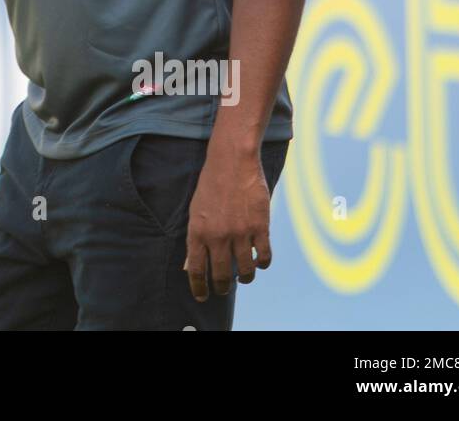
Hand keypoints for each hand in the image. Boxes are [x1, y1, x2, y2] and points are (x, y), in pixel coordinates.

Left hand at [182, 144, 272, 300]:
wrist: (232, 162)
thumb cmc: (211, 184)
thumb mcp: (195, 210)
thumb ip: (197, 235)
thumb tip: (194, 262)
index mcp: (198, 231)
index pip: (196, 269)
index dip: (199, 287)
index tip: (201, 296)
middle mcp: (218, 236)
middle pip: (221, 274)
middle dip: (221, 287)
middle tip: (223, 290)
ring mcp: (240, 233)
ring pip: (245, 270)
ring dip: (245, 278)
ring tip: (244, 278)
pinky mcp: (260, 227)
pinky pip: (264, 256)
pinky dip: (263, 263)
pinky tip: (260, 263)